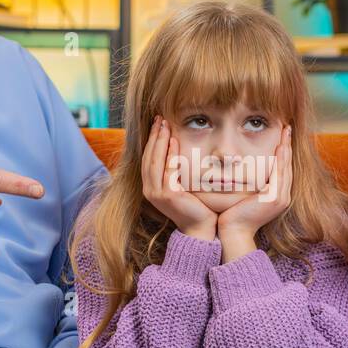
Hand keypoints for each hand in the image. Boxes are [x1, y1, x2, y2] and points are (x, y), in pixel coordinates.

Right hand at [143, 114, 216, 239]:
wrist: (199, 228)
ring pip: (155, 161)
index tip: (157, 123)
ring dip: (159, 141)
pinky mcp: (168, 195)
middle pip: (148, 157)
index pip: (147, 158)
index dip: (151, 140)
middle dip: (154, 136)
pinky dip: (170, 154)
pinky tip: (174, 141)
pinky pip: (167, 170)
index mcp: (150, 187)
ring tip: (164, 124)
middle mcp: (149, 190)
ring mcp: (157, 193)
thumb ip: (173, 171)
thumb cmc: (194, 206)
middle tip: (159, 118)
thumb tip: (175, 149)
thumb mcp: (179, 185)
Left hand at [217, 125, 291, 259]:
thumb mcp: (246, 194)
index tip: (282, 135)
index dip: (284, 151)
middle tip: (288, 128)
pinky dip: (281, 160)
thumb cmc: (234, 214)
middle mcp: (283, 196)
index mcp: (277, 195)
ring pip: (285, 167)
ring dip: (287, 148)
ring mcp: (280, 197)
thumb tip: (243, 167)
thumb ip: (250, 183)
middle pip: (287, 165)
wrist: (233, 231)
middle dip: (288, 145)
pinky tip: (281, 147)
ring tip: (287, 132)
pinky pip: (279, 174)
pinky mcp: (274, 198)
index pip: (282, 168)